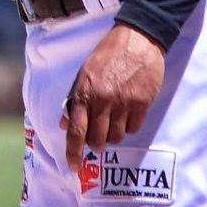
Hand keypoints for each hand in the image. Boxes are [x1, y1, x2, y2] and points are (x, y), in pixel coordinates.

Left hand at [61, 22, 164, 168]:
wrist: (137, 40)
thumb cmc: (107, 55)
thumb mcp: (84, 73)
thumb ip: (74, 99)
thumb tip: (64, 123)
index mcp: (84, 92)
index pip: (76, 130)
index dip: (73, 152)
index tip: (73, 167)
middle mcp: (103, 101)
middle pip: (98, 140)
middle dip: (96, 143)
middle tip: (98, 136)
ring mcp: (124, 103)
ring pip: (117, 137)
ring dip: (113, 135)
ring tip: (113, 121)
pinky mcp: (142, 103)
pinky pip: (134, 128)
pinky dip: (129, 126)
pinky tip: (127, 113)